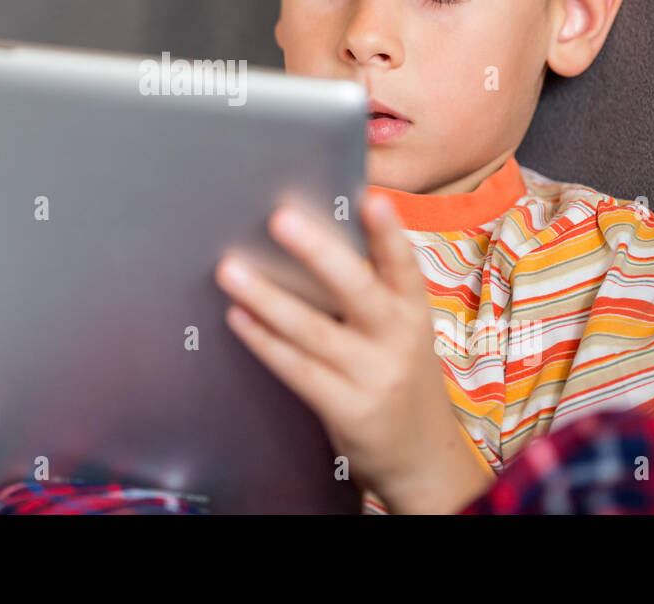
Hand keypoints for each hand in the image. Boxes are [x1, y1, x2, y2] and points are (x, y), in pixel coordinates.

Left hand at [214, 193, 491, 512]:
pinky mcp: (348, 408)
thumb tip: (309, 237)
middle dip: (318, 254)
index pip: (403, 265)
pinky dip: (264, 342)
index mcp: (414, 310)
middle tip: (280, 219)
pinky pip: (297, 370)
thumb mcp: (401, 328)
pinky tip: (238, 317)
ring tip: (231, 269)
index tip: (370, 199)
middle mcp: (398, 339)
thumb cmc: (398, 372)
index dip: (388, 232)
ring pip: (313, 332)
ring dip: (268, 298)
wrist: (422, 455)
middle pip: (356, 290)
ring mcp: (373, 376)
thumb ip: (369, 290)